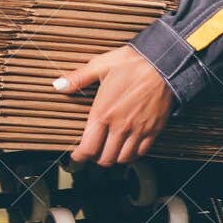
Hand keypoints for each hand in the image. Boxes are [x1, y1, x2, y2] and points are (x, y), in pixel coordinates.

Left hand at [55, 45, 172, 165]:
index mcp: (103, 112)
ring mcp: (138, 130)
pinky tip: (128, 148)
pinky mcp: (153, 130)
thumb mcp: (100, 65)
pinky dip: (133, 155)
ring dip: (114, 158)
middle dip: (96, 159)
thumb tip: (59, 85)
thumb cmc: (133, 63)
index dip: (80, 157)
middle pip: (105, 158)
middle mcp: (120, 125)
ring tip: (109, 151)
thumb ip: (78, 78)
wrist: (164, 63)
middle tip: (93, 153)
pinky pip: (142, 153)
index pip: (88, 147)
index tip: (77, 157)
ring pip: (123, 159)